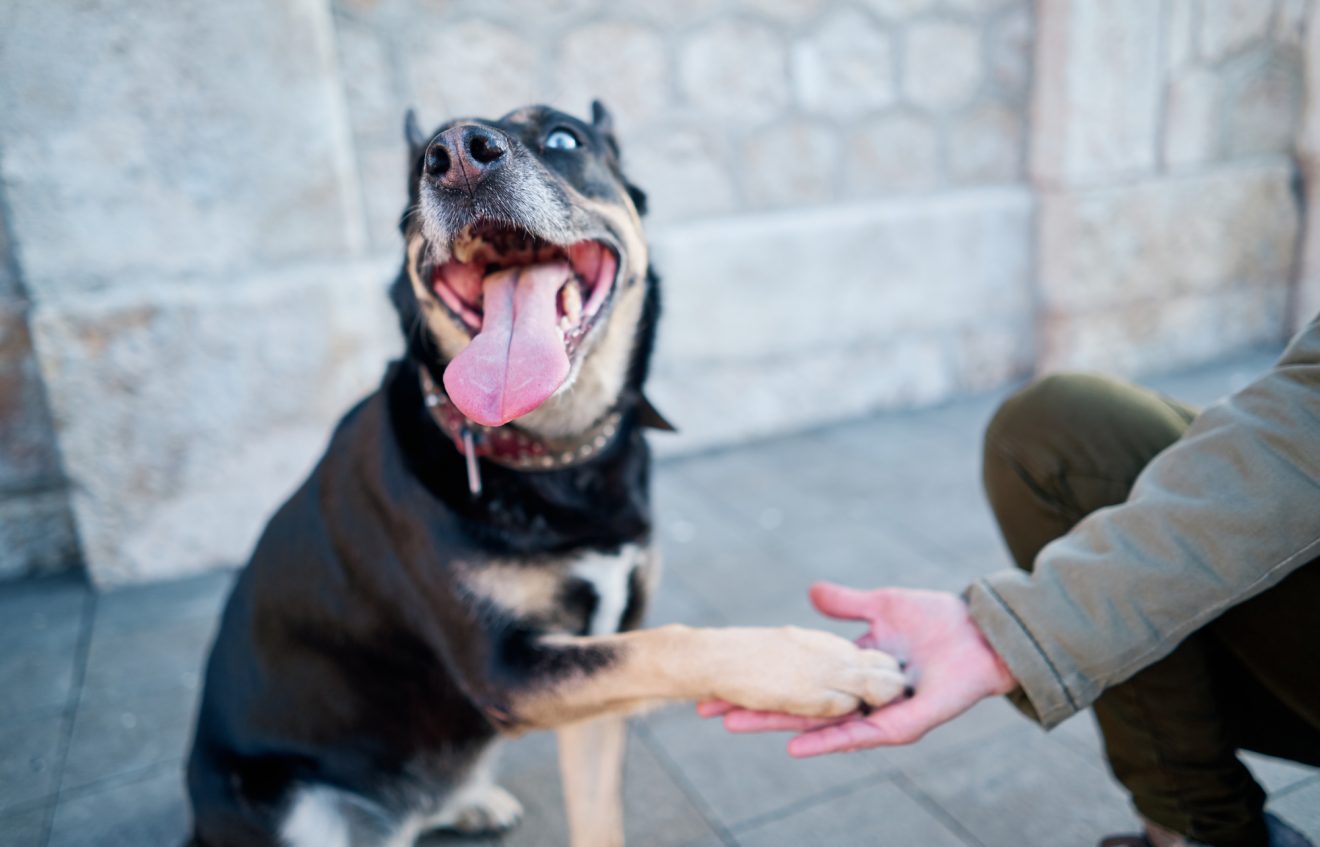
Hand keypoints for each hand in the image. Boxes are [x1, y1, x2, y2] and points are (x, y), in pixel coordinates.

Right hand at [697, 583, 1016, 757]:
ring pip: (819, 725)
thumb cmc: (937, 618)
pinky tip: (797, 746)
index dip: (763, 682)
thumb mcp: (880, 604)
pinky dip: (828, 741)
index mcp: (853, 671)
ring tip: (737, 725)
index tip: (724, 680)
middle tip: (710, 710)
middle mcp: (859, 698)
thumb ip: (846, 604)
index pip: (799, 681)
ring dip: (778, 726)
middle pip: (799, 707)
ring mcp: (877, 714)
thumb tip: (811, 593)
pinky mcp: (899, 725)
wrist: (981, 632)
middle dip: (755, 709)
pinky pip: (859, 737)